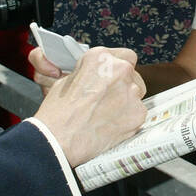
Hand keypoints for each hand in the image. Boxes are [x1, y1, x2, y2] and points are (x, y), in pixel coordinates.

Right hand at [33, 47, 146, 166]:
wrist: (59, 140)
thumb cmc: (58, 113)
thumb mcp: (67, 80)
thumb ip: (89, 74)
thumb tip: (97, 78)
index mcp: (100, 57)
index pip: (124, 56)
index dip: (118, 69)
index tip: (113, 78)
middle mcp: (120, 70)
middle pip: (132, 74)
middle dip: (123, 85)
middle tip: (109, 99)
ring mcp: (131, 91)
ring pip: (136, 93)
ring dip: (126, 101)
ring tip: (107, 115)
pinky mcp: (138, 113)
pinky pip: (138, 113)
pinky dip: (128, 119)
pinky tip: (111, 126)